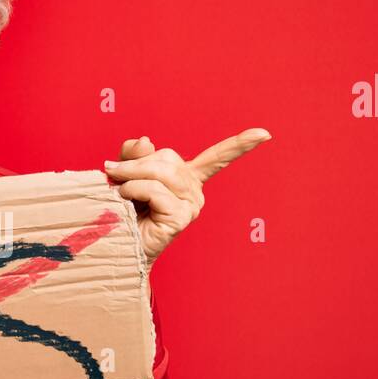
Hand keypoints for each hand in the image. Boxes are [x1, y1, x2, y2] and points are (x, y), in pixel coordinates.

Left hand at [104, 128, 270, 265]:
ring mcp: (191, 206)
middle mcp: (195, 191)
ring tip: (120, 190)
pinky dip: (134, 190)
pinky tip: (127, 200)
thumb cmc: (122, 210)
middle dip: (136, 162)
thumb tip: (144, 140)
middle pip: (168, 158)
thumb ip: (135, 154)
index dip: (239, 145)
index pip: (217, 158)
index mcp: (188, 178)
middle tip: (113, 170)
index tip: (265, 134)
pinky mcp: (181, 218)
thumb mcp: (126, 173)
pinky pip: (156, 191)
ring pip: (162, 173)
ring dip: (131, 177)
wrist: (117, 244)